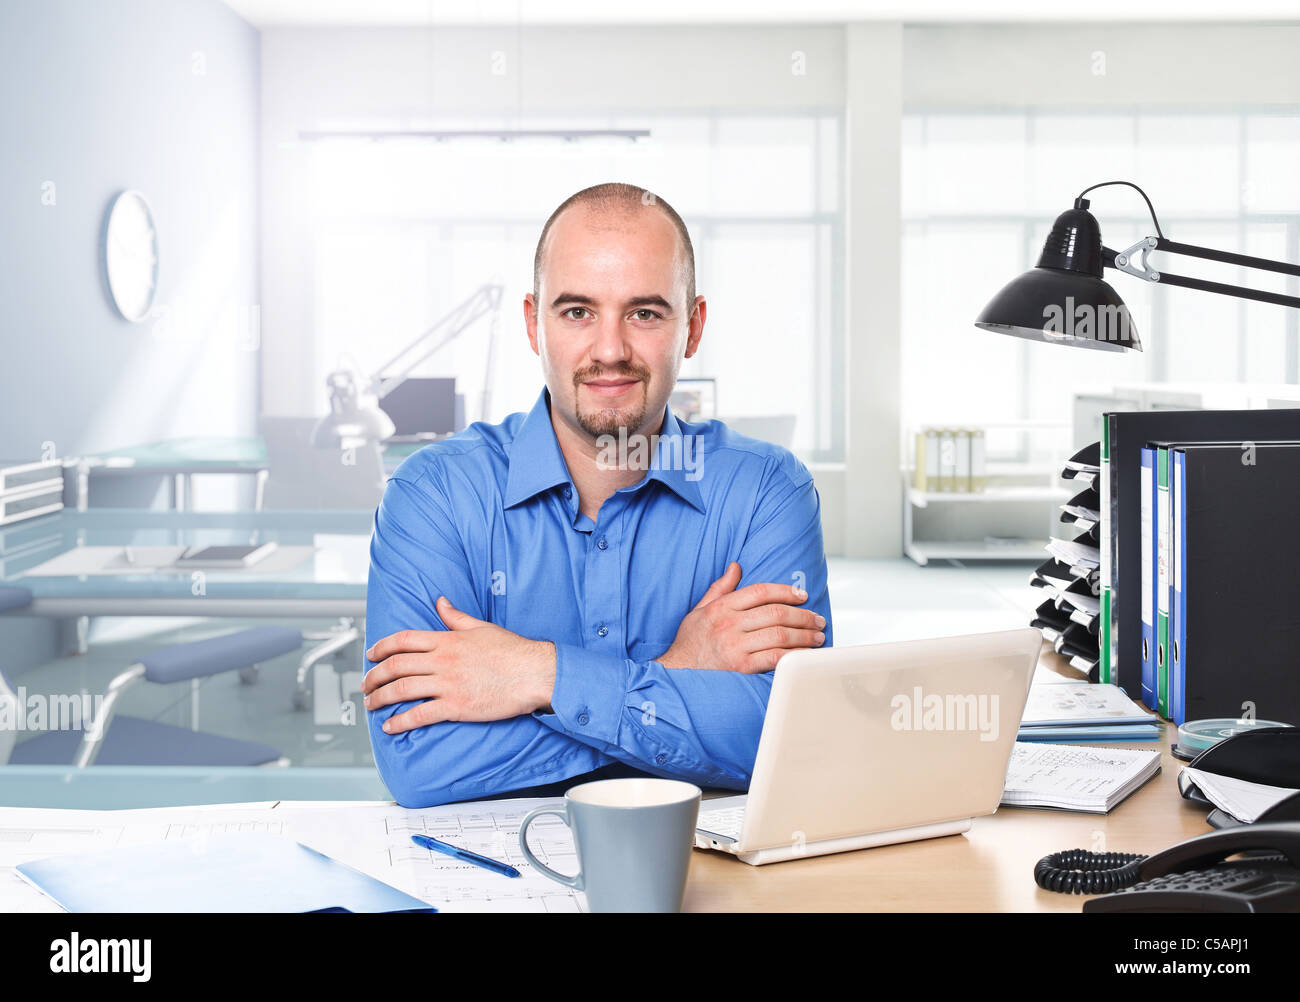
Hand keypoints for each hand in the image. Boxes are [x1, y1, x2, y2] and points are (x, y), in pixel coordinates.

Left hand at [361, 596, 556, 733]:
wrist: (535, 673)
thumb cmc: (513, 651)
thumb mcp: (482, 627)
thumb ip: (456, 617)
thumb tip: (440, 602)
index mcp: (447, 640)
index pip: (403, 640)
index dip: (381, 647)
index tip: (370, 655)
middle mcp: (443, 661)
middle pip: (396, 666)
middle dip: (374, 676)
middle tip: (366, 685)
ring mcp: (448, 684)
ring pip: (402, 690)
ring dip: (381, 698)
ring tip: (372, 704)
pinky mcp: (457, 707)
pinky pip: (420, 715)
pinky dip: (401, 721)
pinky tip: (391, 726)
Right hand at [655, 562, 824, 672]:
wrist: (675, 673)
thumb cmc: (690, 642)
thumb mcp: (699, 609)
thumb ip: (720, 588)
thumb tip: (736, 566)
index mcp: (721, 607)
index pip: (760, 591)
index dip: (786, 591)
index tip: (802, 595)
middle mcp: (729, 624)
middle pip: (776, 613)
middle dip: (803, 616)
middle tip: (818, 620)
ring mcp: (735, 646)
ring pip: (780, 635)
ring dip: (804, 636)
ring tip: (818, 637)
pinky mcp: (741, 667)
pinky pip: (775, 658)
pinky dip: (794, 655)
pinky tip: (804, 654)